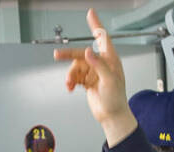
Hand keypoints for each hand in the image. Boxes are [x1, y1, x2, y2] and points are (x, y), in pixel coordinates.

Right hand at [54, 9, 136, 145]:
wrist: (111, 115)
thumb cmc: (116, 99)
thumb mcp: (109, 81)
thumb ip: (99, 65)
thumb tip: (88, 51)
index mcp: (110, 59)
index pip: (102, 38)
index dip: (96, 24)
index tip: (90, 13)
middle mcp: (101, 63)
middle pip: (82, 53)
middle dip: (69, 55)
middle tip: (57, 55)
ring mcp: (93, 72)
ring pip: (76, 66)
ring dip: (71, 75)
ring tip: (69, 84)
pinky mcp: (87, 80)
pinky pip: (75, 76)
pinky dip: (71, 82)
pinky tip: (71, 88)